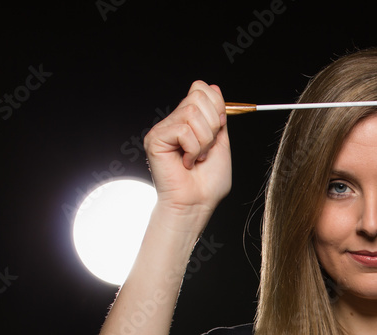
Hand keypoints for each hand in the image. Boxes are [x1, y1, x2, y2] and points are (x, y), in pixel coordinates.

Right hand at [143, 81, 231, 233]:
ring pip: (192, 112)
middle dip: (212, 125)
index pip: (202, 89)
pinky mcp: (156, 138)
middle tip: (205, 149)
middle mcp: (174, 121)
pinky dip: (193, 149)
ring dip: (204, 141)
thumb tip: (213, 88)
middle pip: (198, 96)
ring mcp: (163, 129)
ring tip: (196, 158)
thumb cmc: (207, 182)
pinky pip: (183, 130)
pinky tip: (186, 162)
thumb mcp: (221, 142)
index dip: (217, 106)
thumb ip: (218, 116)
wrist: (196, 203)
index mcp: (190, 121)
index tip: (218, 130)